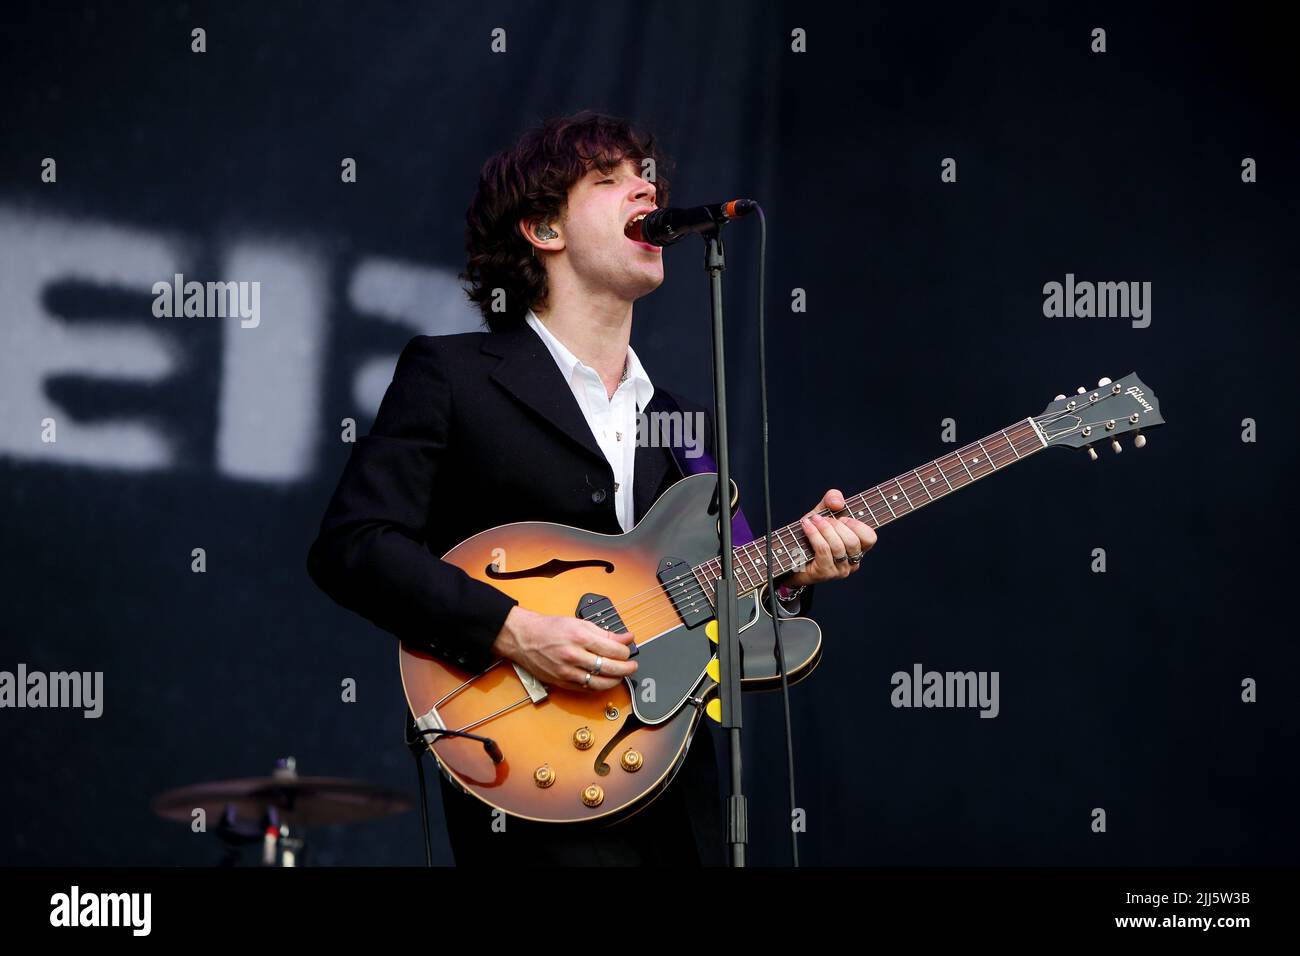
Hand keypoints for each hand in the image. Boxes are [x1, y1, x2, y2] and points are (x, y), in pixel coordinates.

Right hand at [491, 606, 636, 692]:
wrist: (524, 637)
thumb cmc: (550, 628)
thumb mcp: (579, 623)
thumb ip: (605, 633)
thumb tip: (626, 638)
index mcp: (580, 637)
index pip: (613, 650)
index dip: (625, 653)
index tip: (628, 651)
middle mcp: (573, 655)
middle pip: (610, 668)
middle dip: (626, 669)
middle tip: (632, 667)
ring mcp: (567, 671)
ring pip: (599, 683)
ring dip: (614, 681)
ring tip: (620, 676)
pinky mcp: (562, 682)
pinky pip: (586, 689)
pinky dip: (598, 687)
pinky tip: (604, 681)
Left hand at [781, 488, 876, 588]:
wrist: (790, 554)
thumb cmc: (812, 534)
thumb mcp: (823, 512)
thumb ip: (833, 500)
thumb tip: (839, 503)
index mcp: (859, 548)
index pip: (870, 538)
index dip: (857, 525)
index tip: (842, 517)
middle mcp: (853, 562)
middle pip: (852, 541)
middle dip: (836, 525)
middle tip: (821, 518)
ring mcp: (840, 570)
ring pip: (838, 546)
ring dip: (823, 528)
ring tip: (812, 520)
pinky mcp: (825, 573)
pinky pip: (823, 550)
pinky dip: (814, 534)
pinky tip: (806, 526)